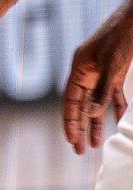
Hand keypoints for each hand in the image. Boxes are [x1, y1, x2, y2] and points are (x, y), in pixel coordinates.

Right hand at [62, 3, 132, 153]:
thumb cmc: (120, 38)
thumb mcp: (111, 66)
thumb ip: (101, 90)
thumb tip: (90, 114)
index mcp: (80, 69)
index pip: (70, 100)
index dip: (69, 120)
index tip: (70, 140)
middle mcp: (88, 73)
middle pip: (80, 105)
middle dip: (79, 127)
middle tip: (78, 150)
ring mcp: (102, 73)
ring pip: (95, 104)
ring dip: (94, 123)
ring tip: (93, 144)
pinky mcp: (116, 74)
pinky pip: (113, 97)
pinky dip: (114, 110)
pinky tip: (116, 123)